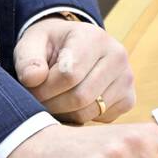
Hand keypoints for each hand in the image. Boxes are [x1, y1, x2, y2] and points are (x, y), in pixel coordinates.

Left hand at [14, 17, 134, 123]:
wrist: (73, 46)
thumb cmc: (51, 45)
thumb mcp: (32, 42)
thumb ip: (28, 59)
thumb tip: (32, 79)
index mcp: (93, 37)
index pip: (68, 75)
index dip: (44, 87)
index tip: (32, 86)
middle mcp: (117, 56)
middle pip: (80, 97)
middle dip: (52, 103)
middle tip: (38, 99)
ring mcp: (126, 79)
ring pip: (88, 112)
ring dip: (63, 113)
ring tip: (52, 100)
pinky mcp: (128, 100)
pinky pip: (99, 120)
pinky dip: (79, 117)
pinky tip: (71, 103)